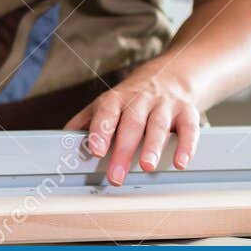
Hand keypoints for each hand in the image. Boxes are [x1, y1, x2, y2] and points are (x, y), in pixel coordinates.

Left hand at [65, 67, 200, 185]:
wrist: (170, 76)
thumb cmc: (133, 98)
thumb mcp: (107, 104)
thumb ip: (86, 121)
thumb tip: (62, 139)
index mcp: (116, 99)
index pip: (106, 113)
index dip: (100, 131)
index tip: (94, 150)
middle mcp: (140, 101)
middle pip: (131, 124)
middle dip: (123, 150)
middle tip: (116, 175)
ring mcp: (164, 106)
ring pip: (158, 125)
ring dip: (152, 147)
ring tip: (146, 167)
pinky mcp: (187, 113)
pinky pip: (188, 129)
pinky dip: (186, 146)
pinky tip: (180, 163)